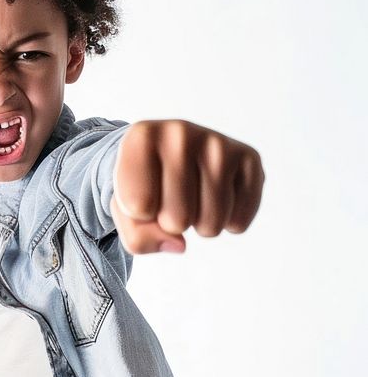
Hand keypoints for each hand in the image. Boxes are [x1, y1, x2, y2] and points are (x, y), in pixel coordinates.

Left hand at [109, 119, 264, 254]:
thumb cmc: (143, 186)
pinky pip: (239, 219)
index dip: (140, 215)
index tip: (141, 193)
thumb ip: (138, 237)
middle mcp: (180, 132)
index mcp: (141, 137)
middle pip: (177, 219)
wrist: (172, 156)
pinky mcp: (249, 157)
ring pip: (211, 223)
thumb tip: (180, 245)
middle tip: (171, 198)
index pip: (139, 208)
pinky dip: (229, 223)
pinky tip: (218, 199)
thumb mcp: (126, 213)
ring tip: (193, 198)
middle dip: (171, 223)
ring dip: (200, 225)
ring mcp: (217, 143)